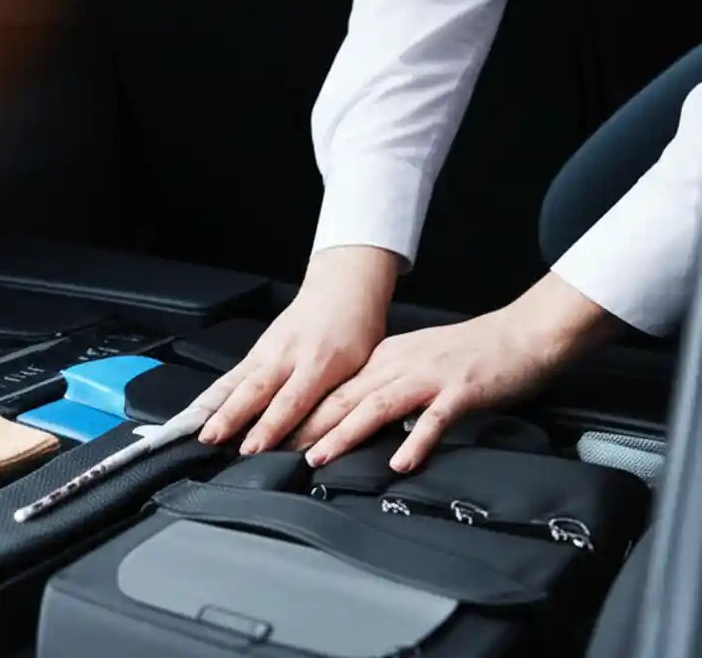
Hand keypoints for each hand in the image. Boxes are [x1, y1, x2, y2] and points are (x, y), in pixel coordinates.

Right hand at [196, 246, 399, 453]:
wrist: (342, 289)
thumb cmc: (357, 332)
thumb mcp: (362, 368)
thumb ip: (342, 402)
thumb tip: (323, 444)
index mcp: (320, 363)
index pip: (292, 400)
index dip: (270, 425)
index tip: (253, 448)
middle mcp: (287, 356)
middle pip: (255, 391)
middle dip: (231, 417)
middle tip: (211, 440)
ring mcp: (267, 352)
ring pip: (236, 383)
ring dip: (213, 408)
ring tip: (194, 430)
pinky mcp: (255, 351)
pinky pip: (229, 377)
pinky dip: (210, 396)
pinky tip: (193, 414)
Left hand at [292, 273, 622, 471]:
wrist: (523, 334)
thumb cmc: (472, 354)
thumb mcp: (416, 363)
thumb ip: (384, 385)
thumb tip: (350, 415)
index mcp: (385, 359)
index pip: (333, 389)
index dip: (299, 414)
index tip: (272, 436)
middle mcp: (399, 365)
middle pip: (344, 398)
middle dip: (305, 426)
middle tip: (274, 451)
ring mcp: (429, 377)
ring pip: (376, 406)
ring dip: (344, 433)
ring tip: (318, 457)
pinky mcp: (461, 391)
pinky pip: (434, 419)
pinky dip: (415, 440)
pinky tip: (400, 461)